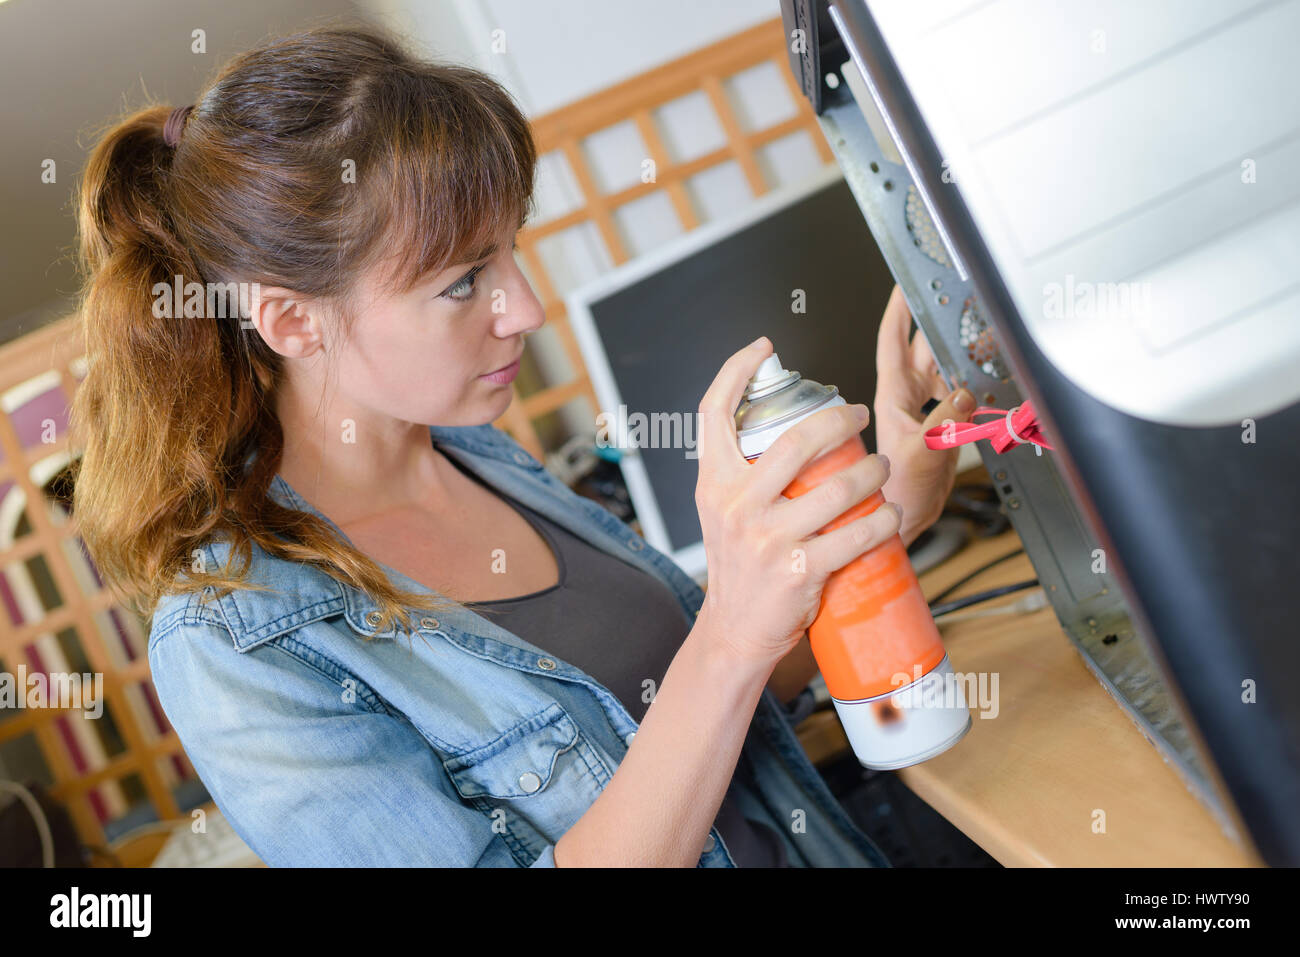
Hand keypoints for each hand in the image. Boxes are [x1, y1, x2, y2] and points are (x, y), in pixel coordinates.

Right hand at [694, 337, 899, 666]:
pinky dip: (882, 519)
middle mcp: (736, 505)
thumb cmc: (738, 565)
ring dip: (874, 471)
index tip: (762, 347)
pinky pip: (856, 533)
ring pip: (838, 486)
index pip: (714, 412)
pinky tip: (890, 513)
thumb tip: (784, 427)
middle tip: (858, 414)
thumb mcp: (721, 510)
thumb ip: (741, 472)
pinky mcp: (800, 569)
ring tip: (883, 469)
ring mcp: (768, 538)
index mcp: (714, 483)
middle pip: (796, 440)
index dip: (737, 371)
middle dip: (839, 419)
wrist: (734, 629)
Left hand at [873, 285, 975, 545]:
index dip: (898, 309)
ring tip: (982, 339)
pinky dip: (975, 384)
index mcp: (893, 393)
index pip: (893, 339)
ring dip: (962, 355)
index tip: (904, 283)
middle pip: (925, 347)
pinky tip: (988, 381)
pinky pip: (962, 393)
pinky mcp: (944, 423)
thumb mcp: (921, 451)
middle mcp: (908, 395)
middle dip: (940, 323)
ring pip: (946, 368)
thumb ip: (944, 421)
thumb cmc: (896, 488)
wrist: (906, 515)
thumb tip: (963, 394)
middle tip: (960, 301)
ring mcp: (927, 408)